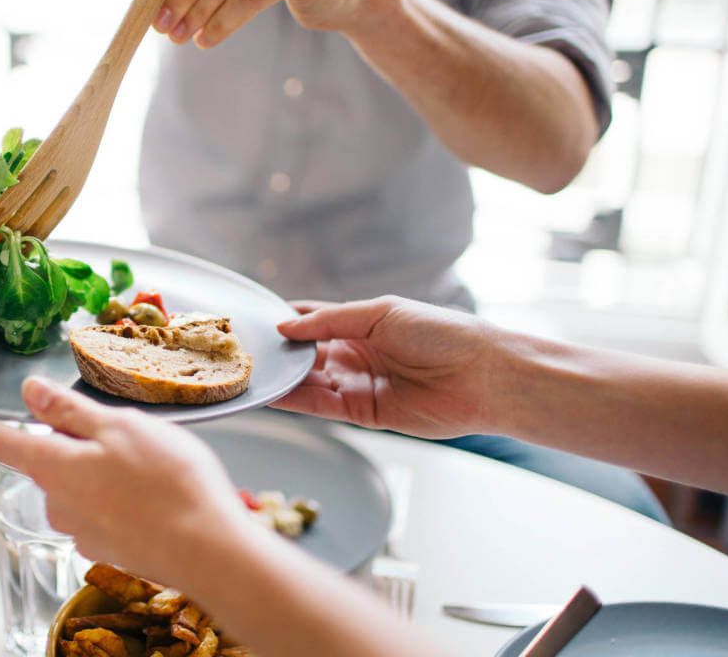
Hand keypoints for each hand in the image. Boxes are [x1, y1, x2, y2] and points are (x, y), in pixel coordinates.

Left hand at [0, 377, 251, 584]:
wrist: (210, 552)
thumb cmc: (169, 484)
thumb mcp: (119, 427)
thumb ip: (69, 412)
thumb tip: (28, 392)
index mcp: (52, 466)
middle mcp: (57, 502)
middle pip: (47, 458)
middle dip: (73, 440)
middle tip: (122, 426)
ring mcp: (81, 529)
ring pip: (80, 482)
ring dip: (103, 467)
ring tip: (154, 460)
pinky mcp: (108, 546)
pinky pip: (104, 507)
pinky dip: (123, 494)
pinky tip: (157, 491)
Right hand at [274, 296, 503, 438]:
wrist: (483, 376)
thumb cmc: (441, 333)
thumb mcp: (381, 313)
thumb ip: (330, 321)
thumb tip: (285, 327)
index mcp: (362, 324)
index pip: (313, 320)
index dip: (285, 321)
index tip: (254, 321)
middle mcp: (356, 354)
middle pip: (306, 354)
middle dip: (279, 353)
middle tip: (244, 351)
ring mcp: (359, 384)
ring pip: (309, 381)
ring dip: (283, 378)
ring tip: (252, 374)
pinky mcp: (364, 414)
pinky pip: (322, 406)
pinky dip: (297, 400)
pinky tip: (274, 393)